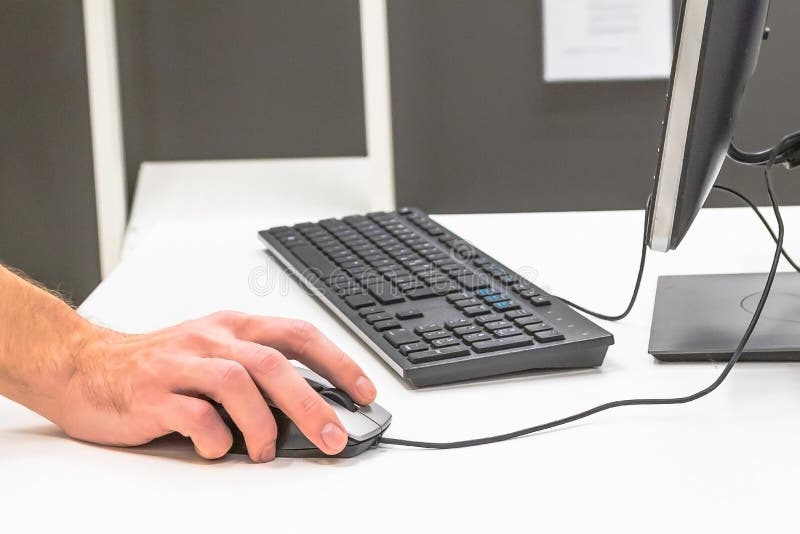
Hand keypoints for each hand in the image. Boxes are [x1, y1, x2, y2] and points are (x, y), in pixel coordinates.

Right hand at [56, 311, 376, 461]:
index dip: (338, 362)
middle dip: (312, 403)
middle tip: (334, 437)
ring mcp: (180, 363)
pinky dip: (216, 436)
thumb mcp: (215, 354)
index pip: (298, 335)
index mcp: (234, 326)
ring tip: (267, 450)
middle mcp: (211, 338)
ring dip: (264, 423)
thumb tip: (313, 408)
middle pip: (274, 363)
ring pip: (238, 383)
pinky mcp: (151, 392)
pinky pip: (194, 414)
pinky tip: (219, 448)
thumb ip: (258, 373)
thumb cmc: (160, 364)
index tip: (365, 392)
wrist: (86, 365)